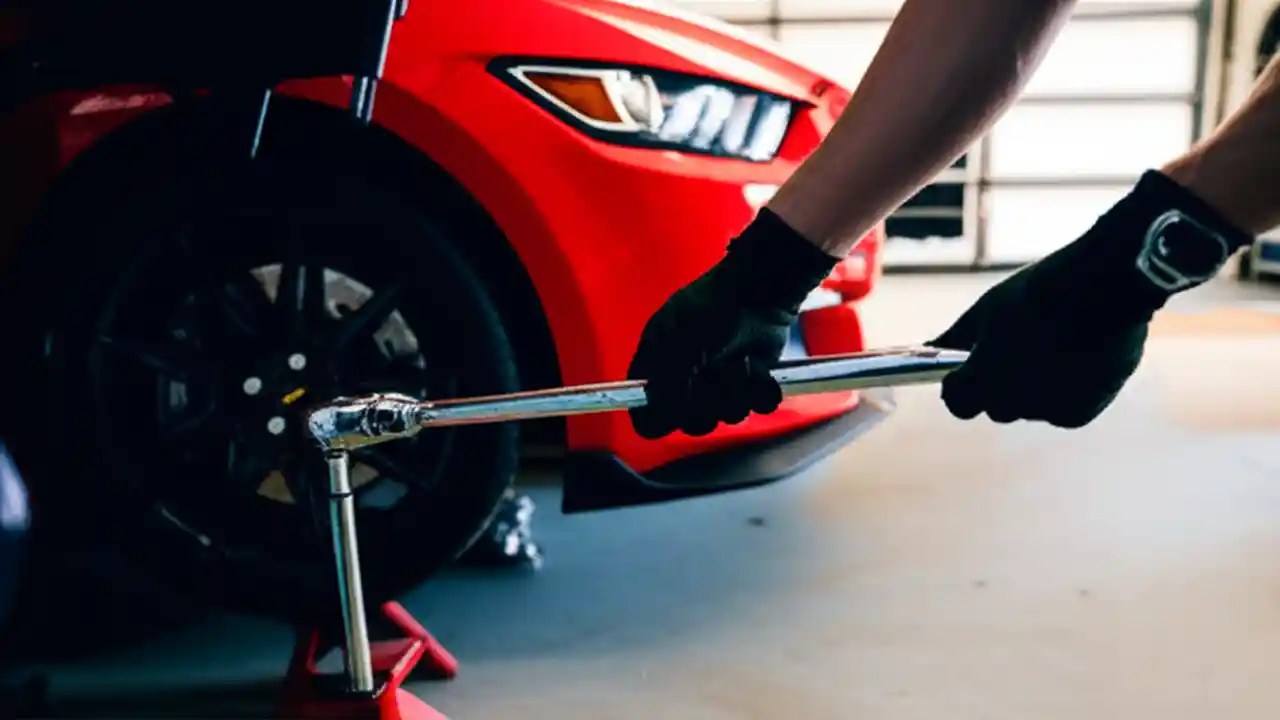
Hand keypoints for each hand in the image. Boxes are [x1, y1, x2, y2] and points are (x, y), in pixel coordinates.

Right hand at [627, 266, 791, 437]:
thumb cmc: (713, 304)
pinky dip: (761, 390)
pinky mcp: (751, 386)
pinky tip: (759, 368)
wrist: (758, 287)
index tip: (673, 409)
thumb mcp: (683, 336)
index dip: (656, 418)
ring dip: (737, 391)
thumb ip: (670, 374)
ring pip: (727, 416)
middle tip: (715, 376)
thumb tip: (663, 401)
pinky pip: (757, 406)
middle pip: (689, 423)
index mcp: (659, 370)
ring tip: (742, 362)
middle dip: (707, 404)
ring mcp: (721, 387)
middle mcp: (687, 385)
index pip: (646, 414)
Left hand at [930, 254, 1149, 427]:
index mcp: (984, 379)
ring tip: (1050, 347)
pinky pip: (1061, 409)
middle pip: (996, 405)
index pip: (958, 402)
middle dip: (999, 384)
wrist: (1106, 287)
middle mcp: (1014, 403)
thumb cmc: (1038, 294)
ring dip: (1033, 389)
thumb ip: (955, 339)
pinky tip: (1073, 359)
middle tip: (1018, 349)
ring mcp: (1049, 410)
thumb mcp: (987, 310)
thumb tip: (926, 349)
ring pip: (1030, 407)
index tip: (967, 368)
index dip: (960, 385)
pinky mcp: (1082, 412)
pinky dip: (1063, 391)